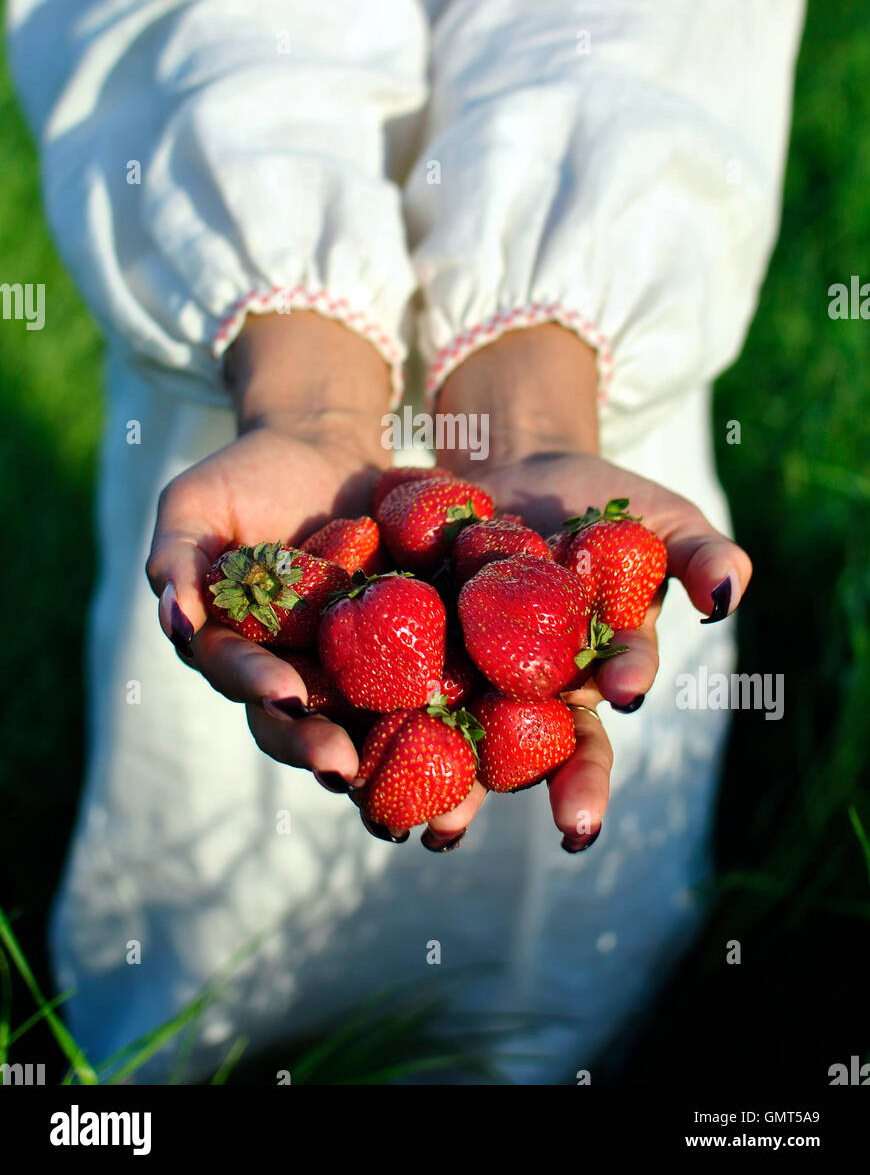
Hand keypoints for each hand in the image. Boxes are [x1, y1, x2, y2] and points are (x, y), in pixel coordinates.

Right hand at [146, 311, 390, 789]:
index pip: (242, 679)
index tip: (285, 695)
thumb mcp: (195, 505)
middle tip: (343, 765)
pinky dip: (435, 716)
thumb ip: (175, 560)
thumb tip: (174, 620)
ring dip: (374, 756)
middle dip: (315, 746)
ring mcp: (344, 667)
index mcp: (234, 649)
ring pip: (355, 724)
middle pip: (296, 723)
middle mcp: (288, 670)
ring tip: (392, 781)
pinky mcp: (400, 649)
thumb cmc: (246, 476)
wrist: (324, 446)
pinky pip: (414, 687)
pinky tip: (460, 736)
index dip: (261, 689)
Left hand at [415, 326, 751, 852]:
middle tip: (494, 829)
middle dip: (519, 790)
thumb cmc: (598, 501)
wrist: (512, 469)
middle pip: (528, 750)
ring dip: (442, 785)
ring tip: (430, 826)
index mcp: (592, 672)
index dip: (601, 739)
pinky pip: (394, 693)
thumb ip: (699, 552)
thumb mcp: (659, 517)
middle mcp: (532, 691)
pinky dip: (376, 722)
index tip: (605, 726)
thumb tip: (732, 592)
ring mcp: (472, 674)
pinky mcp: (413, 650)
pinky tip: (353, 752)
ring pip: (458, 742)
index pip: (602, 715)